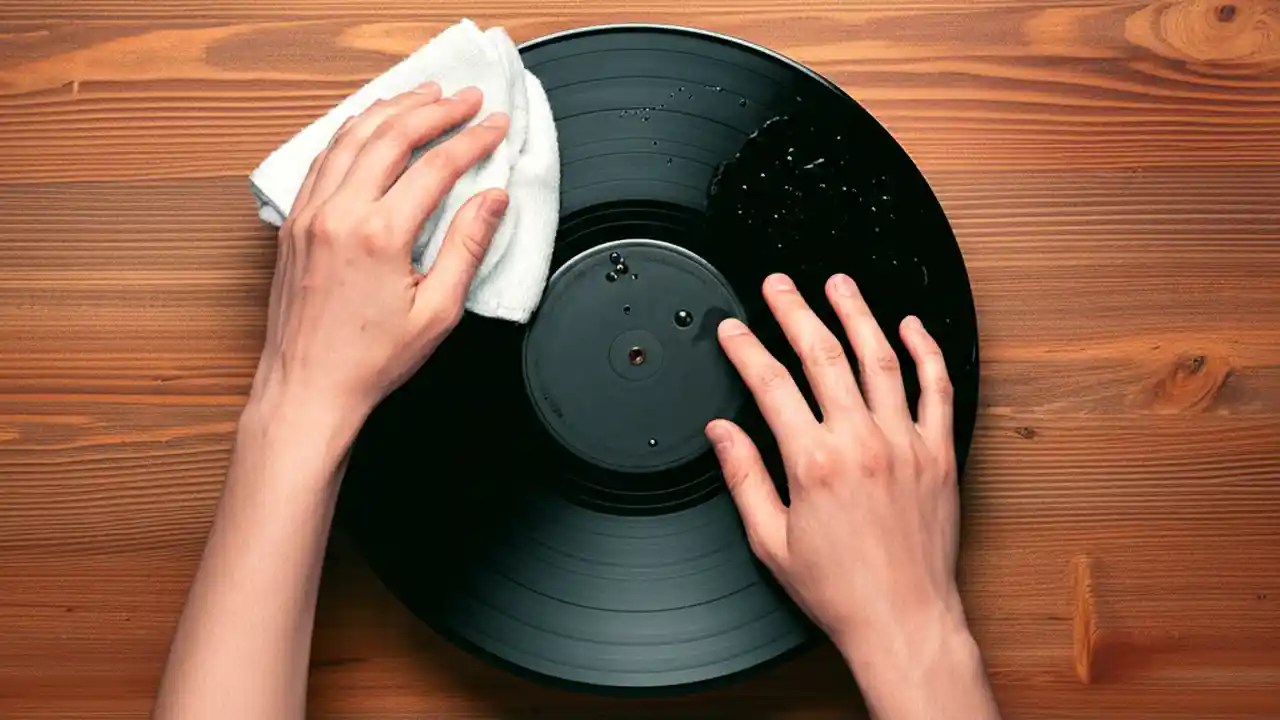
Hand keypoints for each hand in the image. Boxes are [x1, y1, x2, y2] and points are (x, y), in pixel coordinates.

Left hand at [251, 83, 510, 429]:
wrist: (308, 388)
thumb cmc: (369, 361)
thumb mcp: (438, 312)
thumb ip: (468, 246)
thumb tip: (493, 199)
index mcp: (379, 235)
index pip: (435, 167)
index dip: (472, 140)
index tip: (494, 127)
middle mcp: (339, 214)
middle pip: (392, 136)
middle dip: (435, 110)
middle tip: (466, 98)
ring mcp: (310, 214)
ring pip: (351, 137)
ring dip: (391, 108)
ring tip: (423, 95)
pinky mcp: (294, 222)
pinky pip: (323, 158)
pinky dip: (353, 131)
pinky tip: (371, 124)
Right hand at [706, 273, 994, 717]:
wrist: (903, 621)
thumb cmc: (837, 590)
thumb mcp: (770, 540)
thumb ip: (743, 477)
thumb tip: (720, 432)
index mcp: (813, 462)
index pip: (771, 384)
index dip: (746, 349)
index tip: (733, 330)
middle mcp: (861, 442)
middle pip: (823, 355)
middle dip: (795, 310)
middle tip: (778, 284)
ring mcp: (905, 443)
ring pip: (880, 358)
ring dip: (857, 313)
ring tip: (838, 284)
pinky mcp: (939, 453)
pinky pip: (937, 389)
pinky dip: (925, 351)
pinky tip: (910, 325)